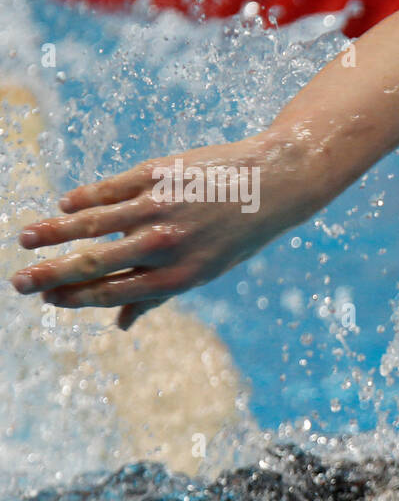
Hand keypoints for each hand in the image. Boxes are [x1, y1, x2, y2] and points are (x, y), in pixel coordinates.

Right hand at [10, 132, 320, 328]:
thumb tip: (120, 326)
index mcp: (179, 276)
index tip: (46, 298)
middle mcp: (167, 244)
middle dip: (52, 274)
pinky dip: (84, 199)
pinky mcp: (157, 174)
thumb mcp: (206, 271)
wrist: (272, 183)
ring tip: (27, 238)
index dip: (76, 296)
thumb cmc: (236, 234)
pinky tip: (65, 207)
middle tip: (19, 282)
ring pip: (94, 222)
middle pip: (96, 262)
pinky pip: (110, 189)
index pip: (114, 292)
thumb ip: (158, 295)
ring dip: (55, 232)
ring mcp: (160, 207)